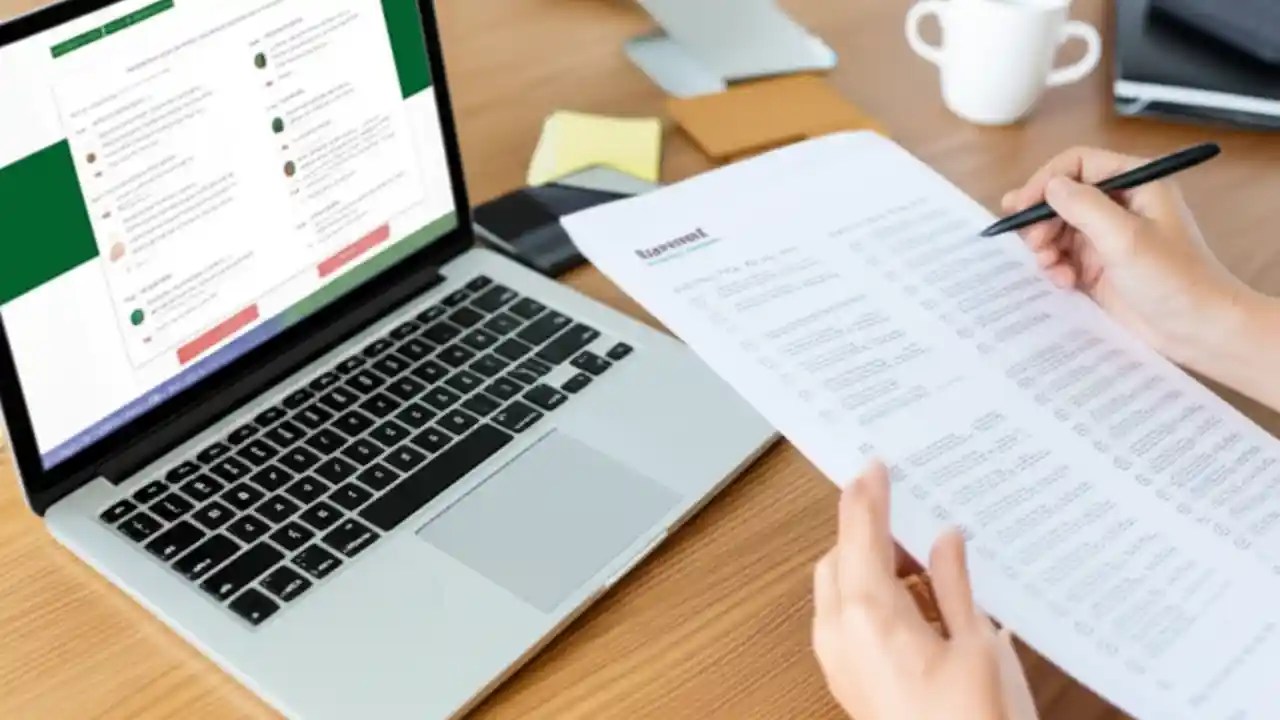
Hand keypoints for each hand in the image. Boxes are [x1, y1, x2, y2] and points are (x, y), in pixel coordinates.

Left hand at [812, 462, 1035, 719]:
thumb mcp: (979, 646)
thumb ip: (956, 585)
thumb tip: (946, 539)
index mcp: (869, 613)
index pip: (858, 531)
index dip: (866, 493)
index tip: (873, 464)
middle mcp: (838, 633)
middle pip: (840, 557)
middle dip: (870, 533)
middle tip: (918, 519)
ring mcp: (837, 661)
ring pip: (841, 589)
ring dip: (873, 568)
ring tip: (931, 567)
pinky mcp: (847, 681)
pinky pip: (847, 621)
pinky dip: (872, 599)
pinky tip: (923, 606)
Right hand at [1002, 146, 1254, 374]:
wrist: (1198, 329)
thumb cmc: (1173, 279)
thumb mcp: (1126, 238)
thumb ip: (1084, 207)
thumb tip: (1049, 186)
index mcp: (1136, 183)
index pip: (1079, 163)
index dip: (1045, 180)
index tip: (1021, 206)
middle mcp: (1120, 204)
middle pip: (1063, 197)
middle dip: (1042, 219)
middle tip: (1035, 244)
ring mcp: (1109, 236)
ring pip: (1058, 227)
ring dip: (1046, 246)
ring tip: (1050, 266)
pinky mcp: (1100, 266)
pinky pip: (1064, 256)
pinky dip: (1056, 267)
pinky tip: (1064, 282)